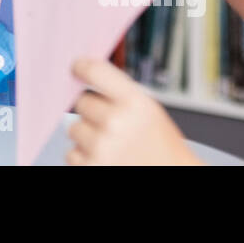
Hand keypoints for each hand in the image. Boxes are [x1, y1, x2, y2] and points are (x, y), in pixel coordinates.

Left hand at [67, 58, 200, 165]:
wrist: (172, 175)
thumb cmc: (160, 145)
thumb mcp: (148, 109)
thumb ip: (118, 92)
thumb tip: (81, 72)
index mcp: (134, 102)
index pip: (94, 71)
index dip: (80, 67)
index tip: (76, 68)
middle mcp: (116, 123)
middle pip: (81, 102)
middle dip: (92, 111)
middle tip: (112, 124)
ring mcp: (101, 148)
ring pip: (74, 129)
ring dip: (87, 136)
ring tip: (112, 145)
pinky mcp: (90, 167)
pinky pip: (72, 154)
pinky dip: (84, 158)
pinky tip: (105, 159)